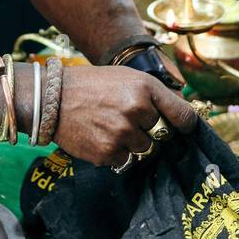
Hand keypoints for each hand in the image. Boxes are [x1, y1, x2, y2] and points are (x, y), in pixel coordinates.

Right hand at [53, 65, 196, 168]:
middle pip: (163, 135)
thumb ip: (153, 94)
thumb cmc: (91, 85)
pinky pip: (125, 161)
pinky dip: (117, 154)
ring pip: (145, 150)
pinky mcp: (108, 152)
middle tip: (131, 123)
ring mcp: (122, 133)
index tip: (185, 129)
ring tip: (112, 129)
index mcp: (145, 88)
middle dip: (151, 132)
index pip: (183, 114)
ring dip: (134, 144)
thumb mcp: (126, 78)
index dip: (187, 124)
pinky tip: (101, 138)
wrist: (52, 99)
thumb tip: (181, 113)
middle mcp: (137, 109)